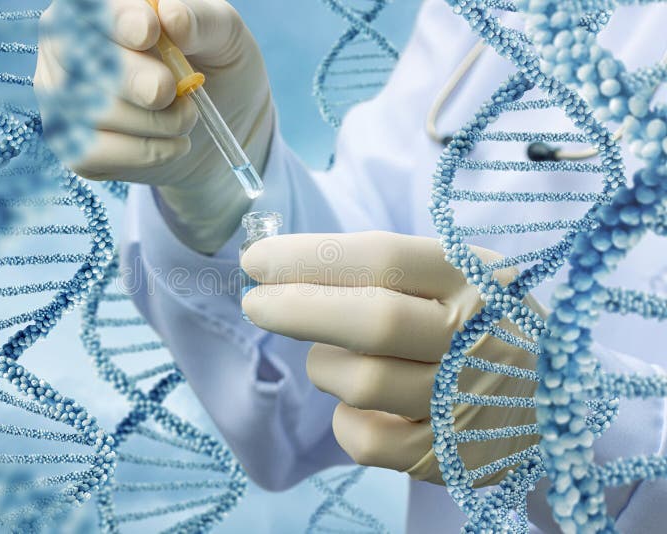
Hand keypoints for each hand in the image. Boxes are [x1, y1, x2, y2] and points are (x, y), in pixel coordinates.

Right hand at [35, 0, 273, 251]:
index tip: (149, 32)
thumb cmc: (214, 63)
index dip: (115, 20)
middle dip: (133, 79)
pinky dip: (144, 152)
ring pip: (93, 111)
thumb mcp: (224, 34)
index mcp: (97, 7)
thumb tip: (171, 15)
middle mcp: (66, 46)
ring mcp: (61, 97)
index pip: (87, 8)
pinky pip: (94, 151)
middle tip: (170, 91)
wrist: (222, 122)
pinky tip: (173, 143)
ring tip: (187, 117)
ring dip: (153, 121)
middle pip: (78, 59)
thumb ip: (201, 19)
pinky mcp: (72, 144)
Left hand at [241, 231, 541, 485]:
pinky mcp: (448, 458)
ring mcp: (465, 403)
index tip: (258, 259)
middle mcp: (478, 339)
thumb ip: (381, 272)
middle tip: (254, 302)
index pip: (383, 259)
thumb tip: (282, 270)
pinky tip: (362, 403)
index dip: (309, 257)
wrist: (554, 402)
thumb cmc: (478, 324)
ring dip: (323, 365)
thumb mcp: (454, 278)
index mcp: (477, 280)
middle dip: (295, 309)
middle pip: (371, 322)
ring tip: (335, 355)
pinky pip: (361, 438)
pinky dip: (343, 417)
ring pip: (357, 383)